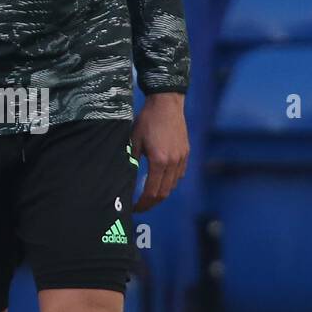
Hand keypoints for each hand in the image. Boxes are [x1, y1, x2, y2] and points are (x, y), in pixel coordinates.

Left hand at [131, 92, 189, 210]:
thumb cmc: (147, 120)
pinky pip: (179, 175)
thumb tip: (126, 178)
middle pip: (164, 192)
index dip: (143, 203)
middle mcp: (173, 162)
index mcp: (159, 161)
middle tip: (141, 206)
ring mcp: (182, 158)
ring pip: (173, 185)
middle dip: (152, 202)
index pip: (152, 191)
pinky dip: (170, 182)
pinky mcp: (186, 153)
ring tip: (149, 195)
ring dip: (161, 193)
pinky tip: (161, 181)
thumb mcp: (134, 140)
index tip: (135, 208)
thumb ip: (131, 160)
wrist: (166, 103)